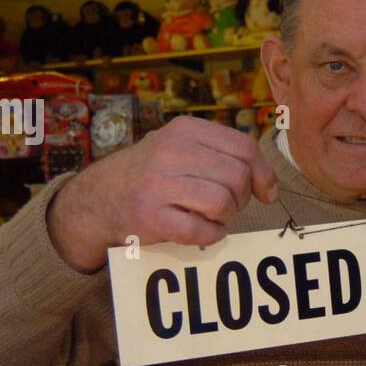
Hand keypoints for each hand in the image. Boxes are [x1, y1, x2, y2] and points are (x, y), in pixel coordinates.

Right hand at [47, 116, 278, 271]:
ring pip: (223, 203)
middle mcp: (171, 151)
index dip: (263, 174)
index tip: (265, 193)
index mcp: (185, 130)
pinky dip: (210, 236)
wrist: (97, 199)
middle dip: (240, 199)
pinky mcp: (151, 216)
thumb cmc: (152, 175)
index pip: (245, 148)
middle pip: (237, 178)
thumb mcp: (181, 148)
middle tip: (224, 206)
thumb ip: (222, 155)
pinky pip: (202, 230)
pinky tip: (201, 232)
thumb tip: (268, 185)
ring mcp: (159, 183)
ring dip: (224, 218)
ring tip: (209, 217)